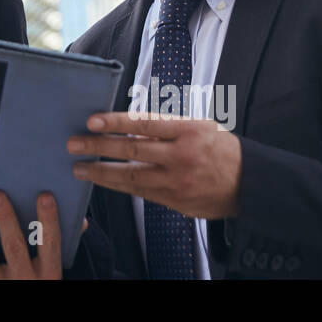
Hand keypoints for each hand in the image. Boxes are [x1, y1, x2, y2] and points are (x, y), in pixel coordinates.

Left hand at [0, 191, 80, 279]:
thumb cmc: (37, 286)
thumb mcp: (54, 276)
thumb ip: (60, 245)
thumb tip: (79, 220)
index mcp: (48, 276)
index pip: (50, 244)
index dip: (48, 220)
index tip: (45, 196)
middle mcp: (24, 281)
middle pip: (14, 246)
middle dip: (5, 219)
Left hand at [68, 111, 241, 218]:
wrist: (248, 182)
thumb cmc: (218, 147)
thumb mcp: (197, 126)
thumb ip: (163, 127)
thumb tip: (126, 127)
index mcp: (188, 130)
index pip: (144, 123)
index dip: (116, 122)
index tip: (92, 121)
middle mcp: (181, 156)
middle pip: (132, 150)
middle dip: (98, 147)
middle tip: (73, 144)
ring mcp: (178, 181)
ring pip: (132, 176)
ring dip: (101, 172)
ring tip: (79, 168)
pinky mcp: (175, 201)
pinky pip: (140, 192)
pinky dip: (119, 186)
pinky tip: (102, 181)